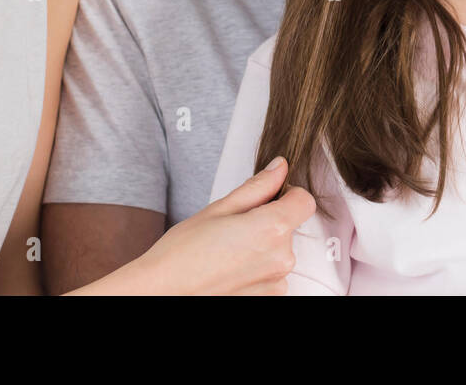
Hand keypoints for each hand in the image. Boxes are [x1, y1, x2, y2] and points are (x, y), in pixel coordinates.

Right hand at [131, 157, 315, 294]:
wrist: (161, 293)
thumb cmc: (181, 253)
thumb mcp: (219, 209)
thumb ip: (257, 187)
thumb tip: (280, 167)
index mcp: (272, 228)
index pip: (305, 201)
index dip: (288, 194)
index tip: (270, 197)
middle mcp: (281, 257)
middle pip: (290, 227)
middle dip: (269, 221)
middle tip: (233, 228)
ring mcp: (276, 282)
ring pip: (279, 252)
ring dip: (263, 248)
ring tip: (227, 252)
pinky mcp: (268, 298)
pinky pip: (272, 275)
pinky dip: (257, 270)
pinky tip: (230, 270)